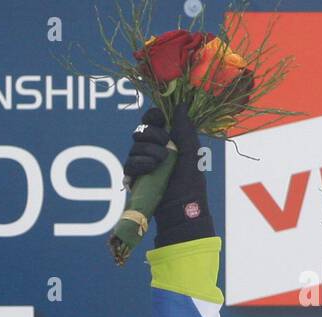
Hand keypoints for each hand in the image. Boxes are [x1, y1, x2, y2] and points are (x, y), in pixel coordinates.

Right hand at [124, 105, 212, 246]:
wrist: (180, 207)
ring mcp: (141, 163)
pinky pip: (129, 164)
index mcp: (168, 138)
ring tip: (161, 164)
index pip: (152, 118)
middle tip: (167, 149)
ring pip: (134, 146)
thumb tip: (182, 104)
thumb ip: (185, 127)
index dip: (153, 116)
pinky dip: (140, 166)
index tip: (160, 120)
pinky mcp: (133, 177)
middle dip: (153, 136)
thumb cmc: (190, 180)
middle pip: (141, 129)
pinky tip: (150, 171)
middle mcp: (152, 148)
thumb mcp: (192, 151)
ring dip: (149, 153)